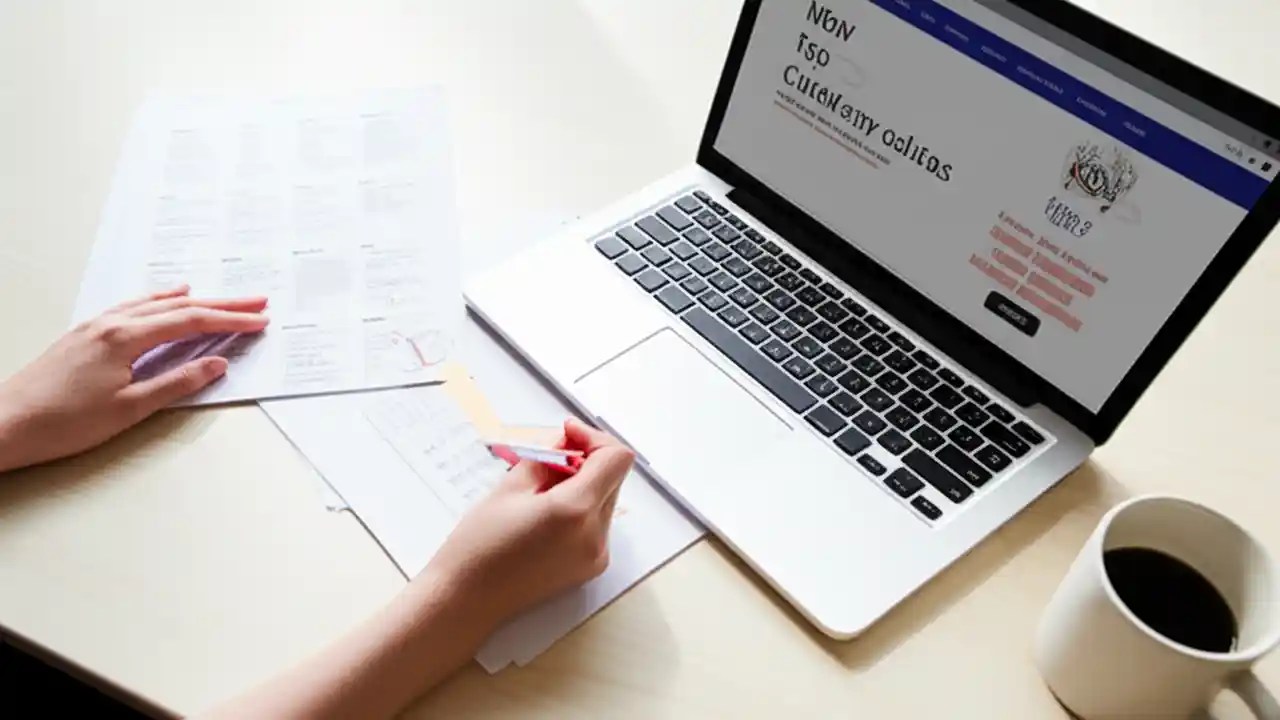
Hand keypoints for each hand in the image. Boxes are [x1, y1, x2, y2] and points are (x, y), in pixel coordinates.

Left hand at [0, 286, 269, 470]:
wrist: (7, 423)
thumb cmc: (62, 422)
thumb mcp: (131, 408)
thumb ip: (177, 382)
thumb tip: (215, 364)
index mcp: (125, 337)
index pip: (191, 322)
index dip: (230, 322)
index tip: (258, 322)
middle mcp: (112, 323)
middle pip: (179, 306)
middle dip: (222, 305)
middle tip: (256, 303)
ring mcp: (97, 326)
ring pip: (156, 303)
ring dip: (195, 300)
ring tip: (222, 298)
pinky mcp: (86, 334)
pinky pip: (133, 306)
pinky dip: (159, 300)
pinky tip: (166, 298)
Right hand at [420, 418, 633, 631]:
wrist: (466, 600)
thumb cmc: (478, 544)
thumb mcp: (509, 488)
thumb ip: (548, 460)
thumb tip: (569, 444)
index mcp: (576, 510)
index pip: (616, 459)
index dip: (594, 439)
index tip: (567, 435)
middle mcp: (595, 535)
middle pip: (613, 479)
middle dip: (587, 461)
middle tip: (549, 458)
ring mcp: (596, 555)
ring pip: (606, 500)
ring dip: (584, 485)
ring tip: (542, 489)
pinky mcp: (590, 568)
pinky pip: (597, 525)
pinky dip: (580, 509)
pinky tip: (547, 514)